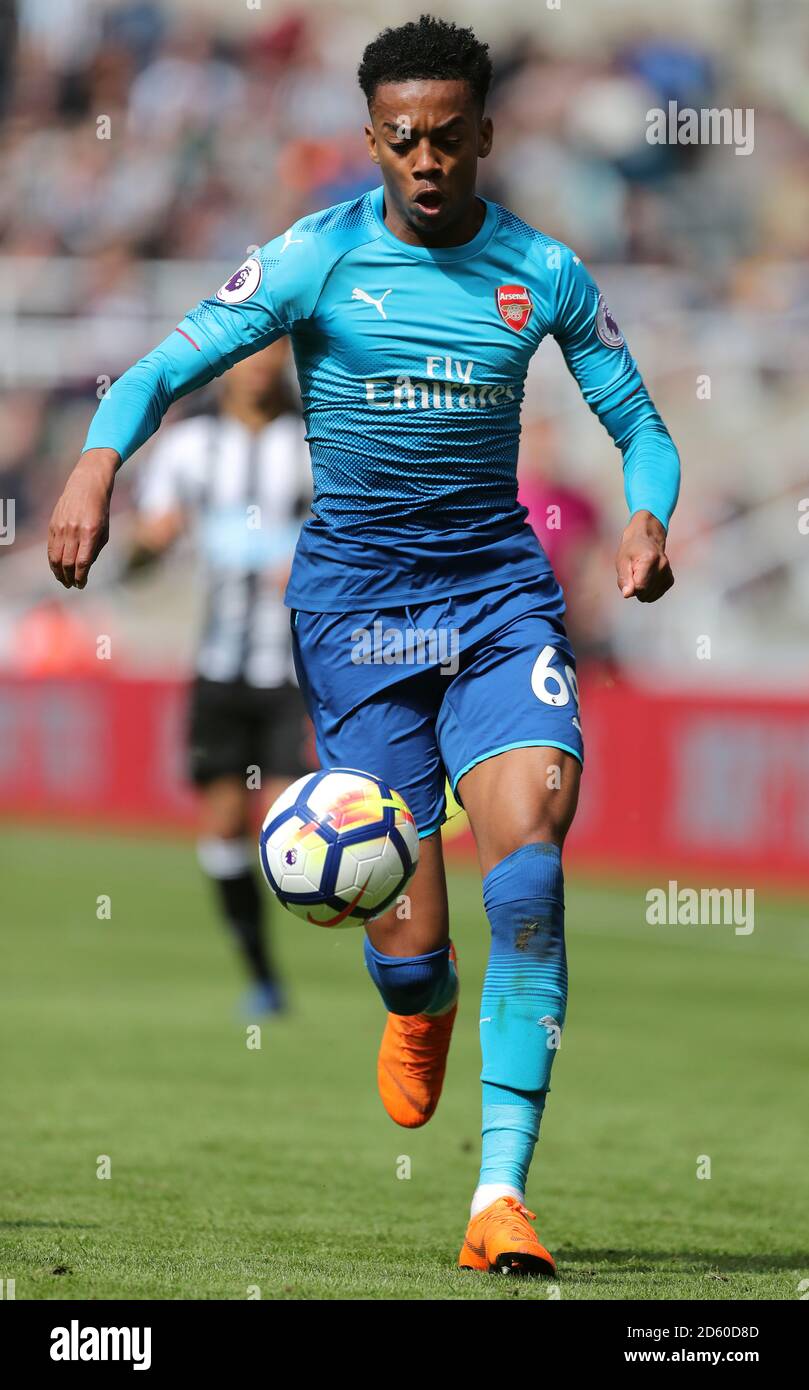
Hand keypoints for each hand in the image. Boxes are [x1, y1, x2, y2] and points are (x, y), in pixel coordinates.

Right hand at [47, 448, 118, 588]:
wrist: (86, 486)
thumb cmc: (100, 510)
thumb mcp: (104, 530)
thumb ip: (95, 550)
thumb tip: (85, 568)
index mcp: (90, 532)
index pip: (82, 562)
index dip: (81, 577)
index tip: (82, 585)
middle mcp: (74, 531)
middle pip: (68, 562)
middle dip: (70, 578)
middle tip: (73, 585)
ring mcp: (61, 527)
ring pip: (56, 557)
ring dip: (59, 572)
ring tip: (64, 580)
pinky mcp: (53, 525)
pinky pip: (50, 548)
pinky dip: (53, 561)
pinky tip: (57, 568)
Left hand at [615, 511, 673, 602]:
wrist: (647, 540)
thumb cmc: (632, 550)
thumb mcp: (622, 561)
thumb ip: (624, 578)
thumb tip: (627, 594)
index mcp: (650, 559)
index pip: (639, 587)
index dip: (630, 586)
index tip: (629, 575)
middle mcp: (662, 566)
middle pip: (645, 593)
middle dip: (635, 588)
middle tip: (633, 573)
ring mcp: (668, 574)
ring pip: (650, 596)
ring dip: (642, 590)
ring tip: (640, 575)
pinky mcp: (670, 580)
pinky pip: (655, 595)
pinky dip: (649, 591)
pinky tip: (647, 578)